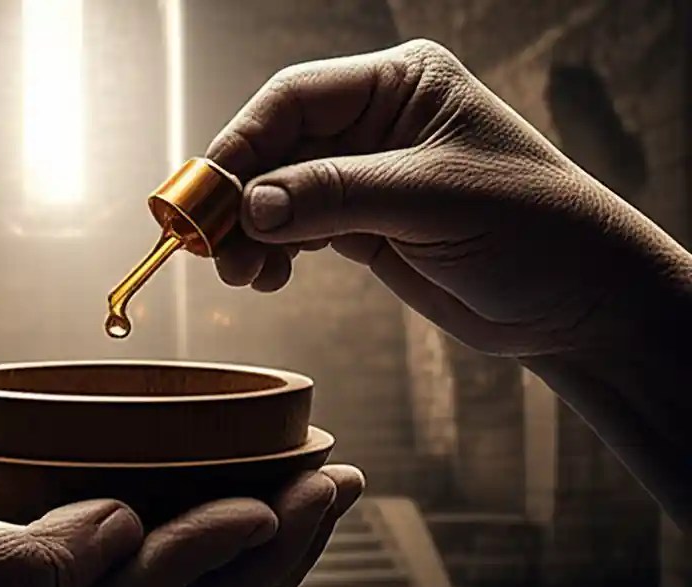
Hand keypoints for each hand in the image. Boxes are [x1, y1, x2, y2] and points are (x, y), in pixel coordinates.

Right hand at [0, 460, 362, 586]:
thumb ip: (28, 564)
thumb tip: (135, 529)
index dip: (259, 545)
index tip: (312, 482)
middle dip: (279, 542)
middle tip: (335, 473)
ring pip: (166, 577)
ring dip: (235, 527)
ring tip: (285, 471)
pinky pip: (103, 544)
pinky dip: (161, 513)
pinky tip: (174, 468)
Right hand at [207, 39, 690, 357]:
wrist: (577, 302)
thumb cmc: (533, 230)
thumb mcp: (433, 202)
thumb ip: (337, 196)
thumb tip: (252, 206)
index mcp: (400, 85)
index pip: (295, 98)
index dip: (242, 142)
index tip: (207, 194)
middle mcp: (377, 122)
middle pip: (276, 146)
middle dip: (240, 197)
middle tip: (213, 248)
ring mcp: (366, 174)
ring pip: (277, 191)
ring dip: (249, 232)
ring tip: (241, 275)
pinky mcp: (362, 223)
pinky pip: (295, 228)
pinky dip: (272, 251)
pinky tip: (267, 277)